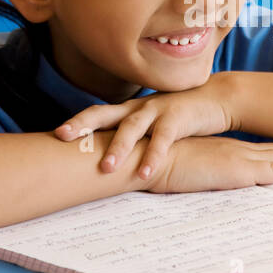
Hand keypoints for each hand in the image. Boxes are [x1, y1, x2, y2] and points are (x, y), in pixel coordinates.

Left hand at [54, 74, 240, 179]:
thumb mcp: (152, 124)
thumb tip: (109, 156)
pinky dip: (152, 157)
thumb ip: (133, 136)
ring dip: (118, 148)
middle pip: (104, 112)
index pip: (97, 113)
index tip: (55, 133)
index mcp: (129, 109)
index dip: (77, 121)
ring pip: (131, 127)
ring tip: (106, 169)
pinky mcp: (178, 118)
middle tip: (62, 136)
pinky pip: (163, 140)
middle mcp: (138, 107)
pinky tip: (145, 174)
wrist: (218, 98)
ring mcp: (158, 110)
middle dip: (82, 124)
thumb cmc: (181, 115)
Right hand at [146, 136, 272, 193]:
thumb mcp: (188, 169)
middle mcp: (240, 150)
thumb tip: (211, 181)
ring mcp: (239, 159)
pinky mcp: (234, 170)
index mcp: (231, 150)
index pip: (272, 149)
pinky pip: (272, 173)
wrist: (144, 157)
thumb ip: (204, 173)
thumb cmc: (159, 163)